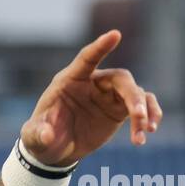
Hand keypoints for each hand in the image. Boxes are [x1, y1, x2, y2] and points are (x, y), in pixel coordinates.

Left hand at [20, 30, 161, 165]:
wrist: (54, 151)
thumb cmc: (40, 136)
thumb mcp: (33, 135)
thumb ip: (38, 132)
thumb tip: (46, 135)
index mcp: (70, 81)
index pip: (87, 58)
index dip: (100, 47)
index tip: (115, 34)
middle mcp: (93, 83)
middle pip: (120, 78)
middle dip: (132, 96)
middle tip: (137, 116)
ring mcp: (109, 95)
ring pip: (136, 93)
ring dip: (145, 110)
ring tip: (146, 131)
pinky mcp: (120, 110)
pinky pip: (143, 106)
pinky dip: (150, 115)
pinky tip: (149, 132)